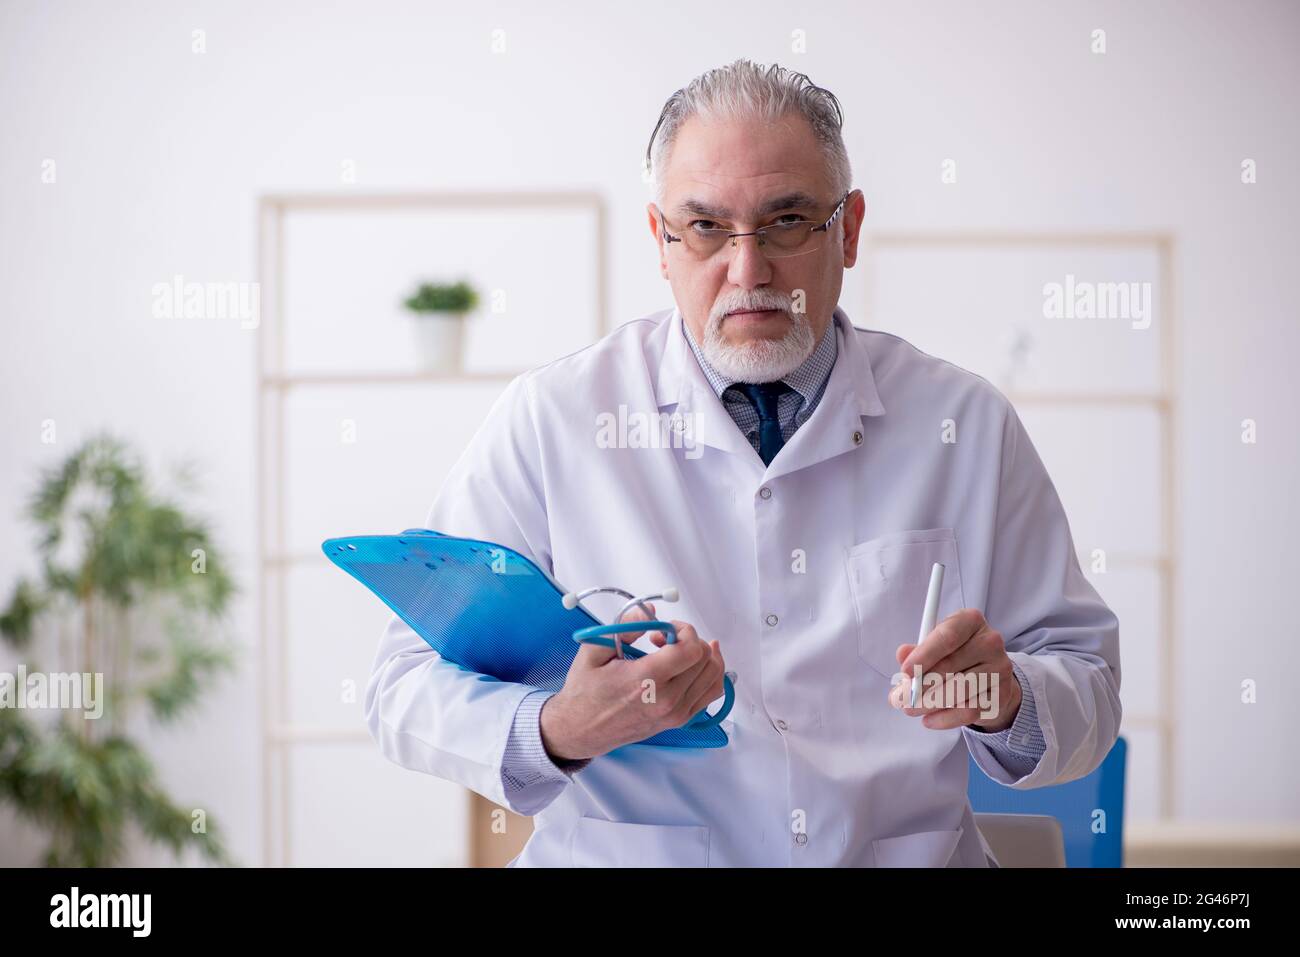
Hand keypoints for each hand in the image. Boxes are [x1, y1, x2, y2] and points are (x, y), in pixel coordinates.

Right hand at [541, 603, 726, 760]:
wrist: (580, 730)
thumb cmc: (585, 691)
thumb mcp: (595, 650)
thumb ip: (626, 626)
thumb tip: (652, 611)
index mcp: (646, 681)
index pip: (691, 649)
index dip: (684, 630)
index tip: (664, 629)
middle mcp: (667, 700)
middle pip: (705, 659)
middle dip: (689, 639)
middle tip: (664, 639)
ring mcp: (676, 714)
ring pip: (714, 675)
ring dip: (700, 655)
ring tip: (675, 652)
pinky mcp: (679, 721)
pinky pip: (711, 693)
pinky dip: (707, 674)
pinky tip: (688, 666)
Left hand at [886, 608, 1020, 731]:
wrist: (989, 675)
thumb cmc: (955, 654)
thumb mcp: (935, 646)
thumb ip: (917, 650)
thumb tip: (902, 654)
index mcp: (970, 621)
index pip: (947, 637)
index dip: (924, 656)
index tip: (904, 672)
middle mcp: (989, 641)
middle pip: (950, 667)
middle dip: (919, 686)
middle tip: (899, 699)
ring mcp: (999, 668)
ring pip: (959, 691)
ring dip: (929, 704)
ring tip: (911, 709)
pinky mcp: (1001, 694)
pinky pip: (969, 710)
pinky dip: (945, 718)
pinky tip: (930, 719)